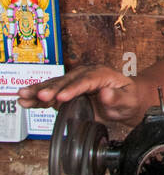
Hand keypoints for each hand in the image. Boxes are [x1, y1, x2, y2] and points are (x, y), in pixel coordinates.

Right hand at [17, 65, 146, 125]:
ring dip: (39, 91)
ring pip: (55, 85)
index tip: (62, 98)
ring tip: (23, 96)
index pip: (86, 81)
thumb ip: (116, 98)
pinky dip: (38, 97)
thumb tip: (106, 93)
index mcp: (102, 74)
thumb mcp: (128, 100)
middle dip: (52, 89)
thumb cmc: (128, 98)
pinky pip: (52, 93)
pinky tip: (25, 100)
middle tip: (39, 97)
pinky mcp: (68, 90)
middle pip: (67, 81)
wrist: (127, 99)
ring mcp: (75, 81)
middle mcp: (85, 74)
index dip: (73, 89)